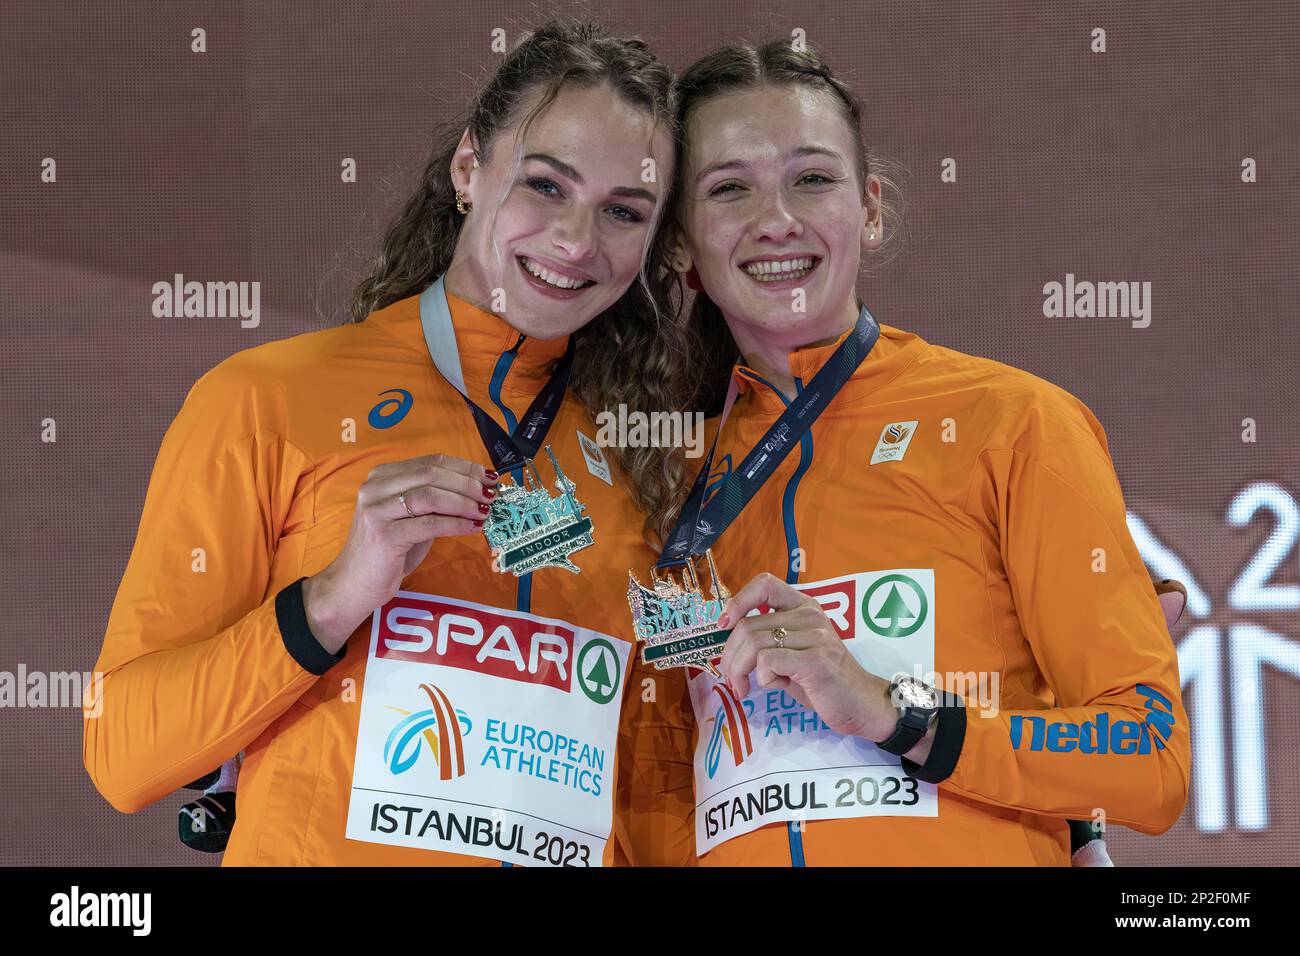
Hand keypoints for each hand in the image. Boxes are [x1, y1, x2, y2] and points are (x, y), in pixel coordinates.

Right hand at [302, 454, 497, 652]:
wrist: (352, 585)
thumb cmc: (386, 553)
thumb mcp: (410, 519)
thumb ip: (434, 502)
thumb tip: (477, 492)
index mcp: (382, 476)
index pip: (430, 462)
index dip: (463, 467)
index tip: (488, 476)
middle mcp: (375, 488)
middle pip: (432, 474)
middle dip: (468, 483)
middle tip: (492, 494)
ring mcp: (377, 510)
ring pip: (432, 496)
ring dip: (465, 503)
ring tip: (485, 511)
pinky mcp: (384, 535)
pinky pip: (430, 523)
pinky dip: (456, 524)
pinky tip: (473, 527)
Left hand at [716, 572, 897, 740]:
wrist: (862, 705)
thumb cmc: (823, 681)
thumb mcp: (794, 652)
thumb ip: (768, 642)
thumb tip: (728, 645)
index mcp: (803, 606)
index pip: (765, 584)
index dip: (738, 601)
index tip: (724, 625)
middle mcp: (809, 615)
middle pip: (748, 626)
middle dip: (730, 656)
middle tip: (731, 678)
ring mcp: (815, 636)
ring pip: (754, 644)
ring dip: (740, 671)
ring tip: (743, 688)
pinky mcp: (815, 661)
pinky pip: (768, 662)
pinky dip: (761, 678)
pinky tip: (773, 686)